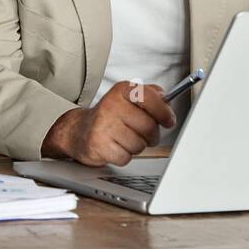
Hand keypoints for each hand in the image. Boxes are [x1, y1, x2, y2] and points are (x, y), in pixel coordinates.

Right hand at [41, 81, 176, 165]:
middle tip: (144, 134)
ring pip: (139, 144)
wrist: (80, 131)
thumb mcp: (128, 98)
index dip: (164, 112)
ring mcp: (104, 125)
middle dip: (151, 135)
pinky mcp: (99, 144)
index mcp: (122, 91)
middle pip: (149, 126)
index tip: (169, 120)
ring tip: (125, 139)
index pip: (150, 98)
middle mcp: (112, 105)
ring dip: (137, 146)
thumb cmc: (109, 116)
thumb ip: (150, 95)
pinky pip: (126, 157)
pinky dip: (125, 156)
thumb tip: (166, 100)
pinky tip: (116, 147)